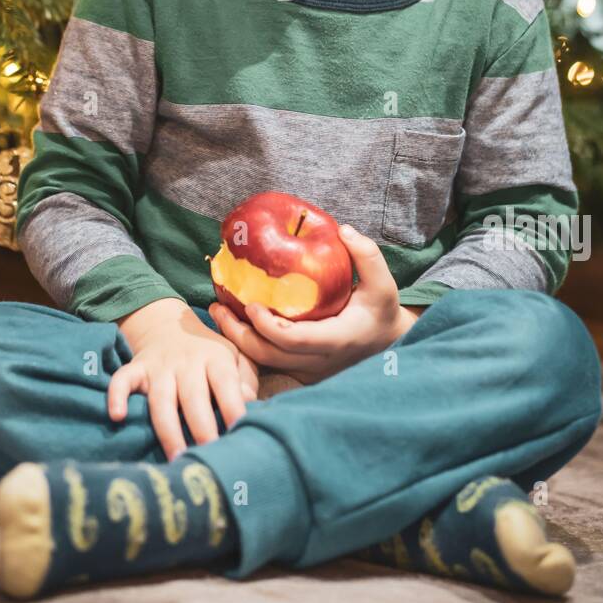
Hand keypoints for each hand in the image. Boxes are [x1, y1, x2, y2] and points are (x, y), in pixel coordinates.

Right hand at [108, 303, 259, 461]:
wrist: (168, 325)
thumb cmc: (209, 352)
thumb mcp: (234, 355)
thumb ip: (246, 379)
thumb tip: (250, 404)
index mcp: (215, 358)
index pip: (226, 383)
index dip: (233, 408)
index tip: (239, 433)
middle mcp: (186, 362)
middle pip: (193, 396)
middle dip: (201, 428)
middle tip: (209, 455)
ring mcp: (159, 366)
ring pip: (161, 399)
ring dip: (168, 429)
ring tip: (176, 458)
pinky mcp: (136, 369)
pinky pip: (122, 380)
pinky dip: (117, 395)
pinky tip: (118, 416)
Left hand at [209, 223, 422, 385]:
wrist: (386, 345)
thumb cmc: (381, 310)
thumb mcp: (384, 283)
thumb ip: (367, 255)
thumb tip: (343, 230)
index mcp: (337, 340)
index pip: (296, 341)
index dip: (269, 327)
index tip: (251, 305)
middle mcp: (319, 361)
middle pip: (270, 356)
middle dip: (238, 335)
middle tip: (217, 307)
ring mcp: (309, 370)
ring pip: (265, 363)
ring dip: (238, 340)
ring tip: (218, 312)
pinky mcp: (301, 372)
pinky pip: (269, 362)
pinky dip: (248, 344)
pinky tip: (234, 321)